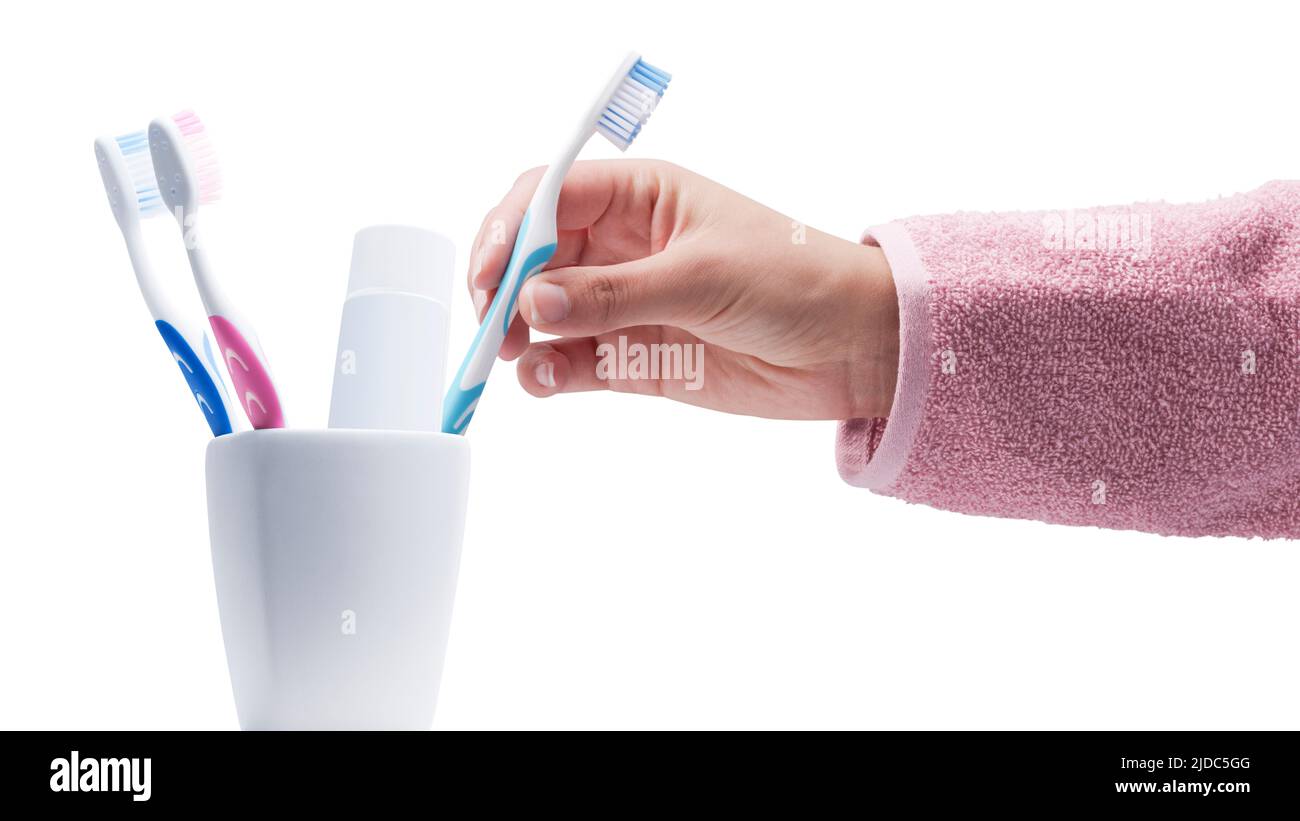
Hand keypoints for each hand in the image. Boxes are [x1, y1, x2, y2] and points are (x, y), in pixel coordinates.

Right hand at [467, 160, 897, 419]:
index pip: (548, 198)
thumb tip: (532, 302)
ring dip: (520, 334)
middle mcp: (623, 245)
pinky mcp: (635, 357)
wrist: (853, 346)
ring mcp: (626, 303)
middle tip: (493, 326)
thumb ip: (613, 293)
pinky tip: (543, 380)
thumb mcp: (702, 276)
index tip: (491, 276)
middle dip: (504, 287)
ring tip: (517, 358)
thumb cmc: (795, 280)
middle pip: (534, 257)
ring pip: (546, 313)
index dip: (508, 232)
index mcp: (641, 197)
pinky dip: (549, 372)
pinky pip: (573, 361)